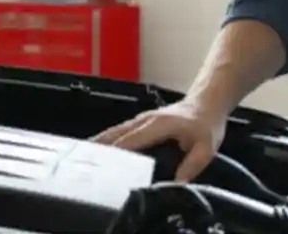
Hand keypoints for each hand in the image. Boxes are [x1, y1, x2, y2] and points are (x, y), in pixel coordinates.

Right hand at [91, 99, 226, 180]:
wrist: (207, 102)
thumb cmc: (206, 124)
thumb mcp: (206, 147)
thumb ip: (191, 166)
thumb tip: (175, 184)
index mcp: (158, 125)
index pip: (129, 142)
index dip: (114, 156)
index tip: (100, 170)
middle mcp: (144, 120)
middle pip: (114, 135)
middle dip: (98, 150)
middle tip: (80, 166)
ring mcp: (140, 119)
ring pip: (113, 132)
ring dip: (98, 145)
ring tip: (80, 161)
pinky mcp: (140, 122)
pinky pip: (118, 132)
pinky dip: (106, 142)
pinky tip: (96, 153)